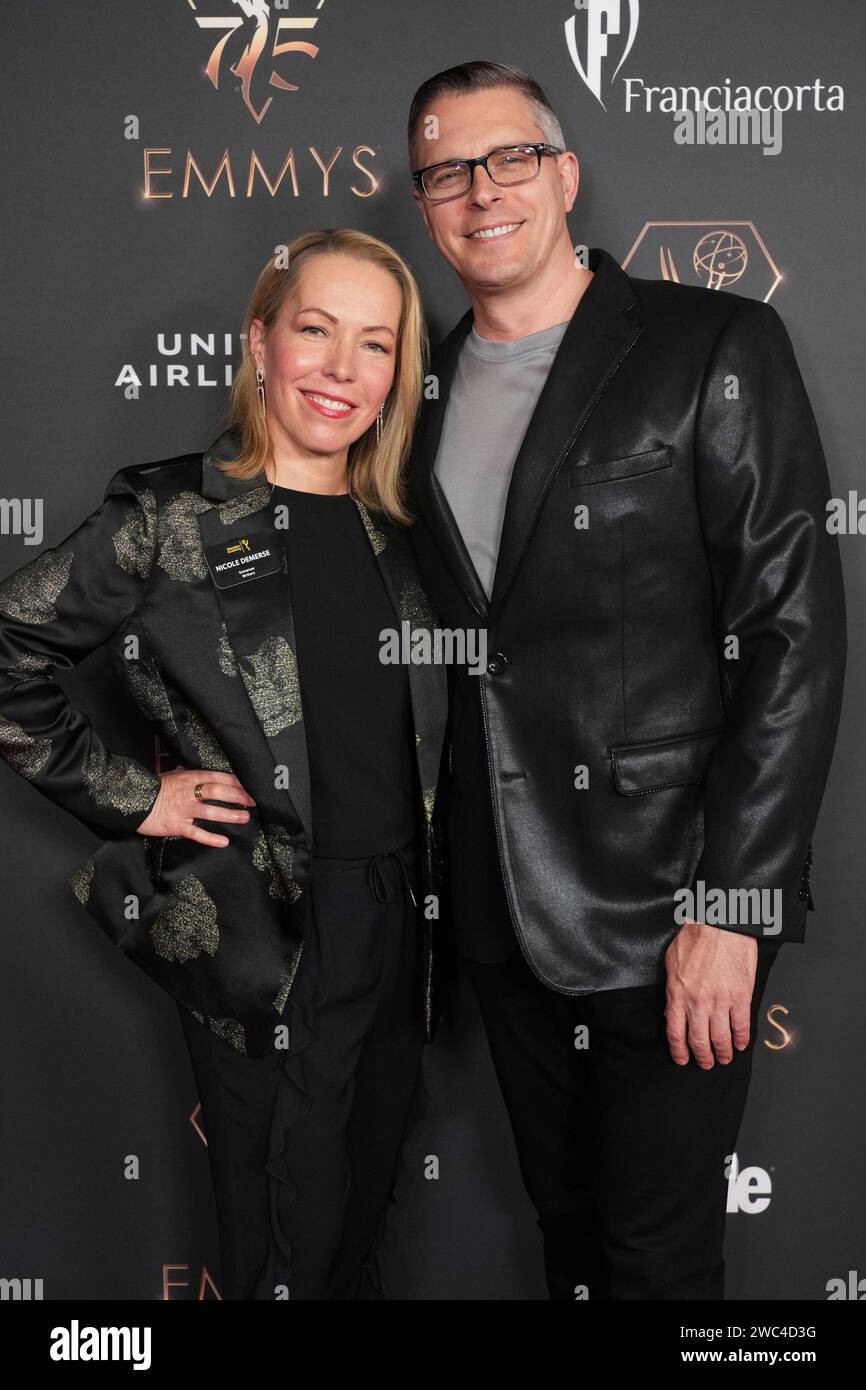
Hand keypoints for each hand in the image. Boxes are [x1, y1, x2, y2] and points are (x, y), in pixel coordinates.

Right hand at [135, 768, 256, 847]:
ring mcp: (183, 809)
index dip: (236, 781)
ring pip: (210, 811)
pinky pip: (196, 833)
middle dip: (238, 796)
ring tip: (245, 818)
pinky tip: (223, 841)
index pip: (217, 776)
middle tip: (254, 801)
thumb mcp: (172, 775)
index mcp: (189, 778)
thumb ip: (189, 775)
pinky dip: (210, 838)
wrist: (132, 801)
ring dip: (229, 814)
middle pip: (217, 791)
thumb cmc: (153, 788)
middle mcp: (188, 792)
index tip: (250, 785)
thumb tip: (204, 772)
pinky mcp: (176, 825)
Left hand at [664, 921, 758, 1068]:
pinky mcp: (740, 997)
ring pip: (721, 1038)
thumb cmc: (695, 937)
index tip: (683, 1059)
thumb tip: (671, 1009)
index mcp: (678, 994)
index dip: (679, 1050)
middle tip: (707, 1063)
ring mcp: (720, 1001)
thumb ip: (673, 989)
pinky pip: (741, 1026)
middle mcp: (697, 1002)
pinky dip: (741, 1039)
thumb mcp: (671, 963)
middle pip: (699, 1040)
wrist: (719, 925)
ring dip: (723, 1052)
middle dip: (703, 1057)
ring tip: (725, 1057)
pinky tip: (741, 1044)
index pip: (676, 1032)